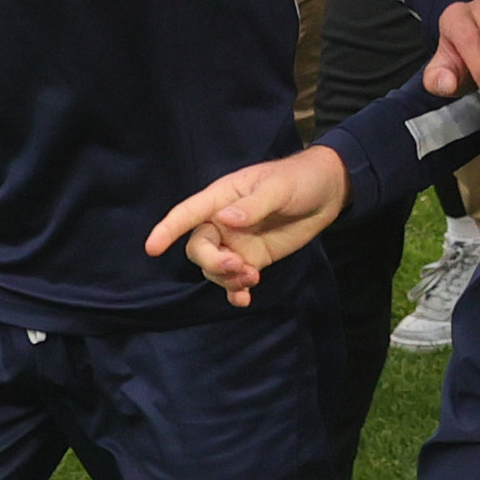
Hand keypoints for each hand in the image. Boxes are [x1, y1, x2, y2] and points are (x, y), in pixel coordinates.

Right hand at [142, 146, 348, 300]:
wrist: (327, 193)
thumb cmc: (298, 179)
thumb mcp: (278, 188)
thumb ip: (253, 205)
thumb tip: (225, 220)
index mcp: (221, 198)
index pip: (187, 214)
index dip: (168, 229)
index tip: (151, 248)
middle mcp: (222, 222)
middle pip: (199, 248)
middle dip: (212, 262)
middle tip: (238, 266)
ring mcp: (236, 243)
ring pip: (215, 268)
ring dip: (227, 277)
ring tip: (252, 278)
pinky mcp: (253, 259)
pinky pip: (234, 279)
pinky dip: (235, 291)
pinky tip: (243, 299)